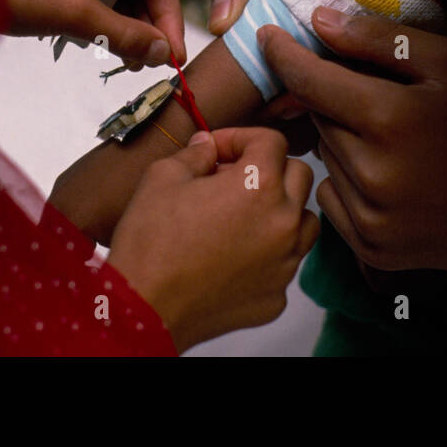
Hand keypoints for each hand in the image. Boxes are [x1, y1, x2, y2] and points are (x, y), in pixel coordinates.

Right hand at [107, 128, 319, 351]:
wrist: (143, 309)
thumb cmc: (150, 245)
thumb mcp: (163, 177)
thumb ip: (195, 154)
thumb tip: (207, 146)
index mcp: (260, 186)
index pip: (272, 142)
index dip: (241, 138)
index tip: (217, 151)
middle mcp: (283, 223)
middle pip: (299, 175)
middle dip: (268, 168)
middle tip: (231, 178)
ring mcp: (284, 263)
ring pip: (303, 221)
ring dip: (280, 209)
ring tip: (241, 215)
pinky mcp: (276, 296)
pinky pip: (285, 263)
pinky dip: (267, 253)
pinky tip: (232, 255)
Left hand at [259, 9, 446, 284]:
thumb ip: (379, 39)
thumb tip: (318, 22)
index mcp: (388, 119)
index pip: (307, 79)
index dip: (283, 53)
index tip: (266, 36)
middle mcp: (369, 172)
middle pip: (318, 117)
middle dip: (333, 97)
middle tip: (375, 92)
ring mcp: (369, 217)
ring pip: (325, 157)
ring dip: (344, 139)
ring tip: (394, 137)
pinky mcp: (373, 248)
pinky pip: (333, 198)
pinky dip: (349, 181)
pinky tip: (392, 173)